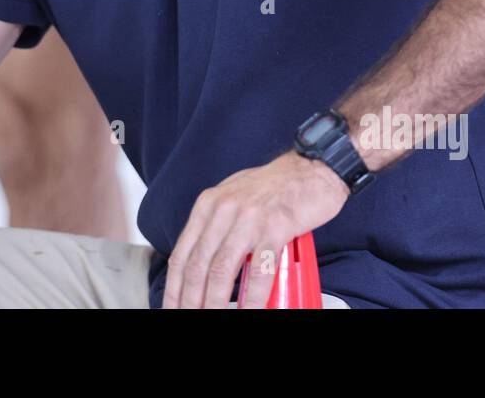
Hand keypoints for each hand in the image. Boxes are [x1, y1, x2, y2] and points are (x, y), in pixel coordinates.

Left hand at [162, 151, 349, 308]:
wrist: (311, 167)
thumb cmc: (274, 186)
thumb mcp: (233, 198)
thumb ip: (217, 227)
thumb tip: (205, 265)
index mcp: (208, 205)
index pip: (182, 254)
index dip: (173, 287)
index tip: (172, 306)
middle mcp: (223, 210)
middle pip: (197, 266)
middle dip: (190, 300)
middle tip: (190, 318)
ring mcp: (248, 219)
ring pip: (222, 271)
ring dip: (215, 303)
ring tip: (213, 318)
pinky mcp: (275, 228)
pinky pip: (259, 270)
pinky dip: (252, 298)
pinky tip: (250, 311)